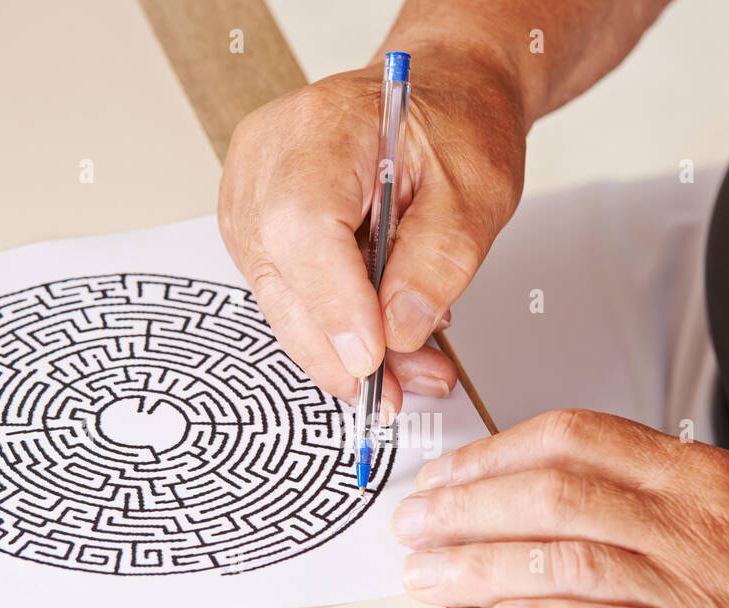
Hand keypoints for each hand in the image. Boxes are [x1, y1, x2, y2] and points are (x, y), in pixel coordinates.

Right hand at [218, 49, 527, 408]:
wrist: (438, 93)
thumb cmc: (454, 123)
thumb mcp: (477, 190)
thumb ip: (438, 262)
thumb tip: (398, 331)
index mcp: (321, 127)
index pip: (302, 226)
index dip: (333, 303)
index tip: (372, 359)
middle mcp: (268, 157)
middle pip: (281, 273)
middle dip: (339, 347)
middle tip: (395, 392)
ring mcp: (251, 193)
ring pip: (279, 297)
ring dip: (339, 348)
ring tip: (406, 371)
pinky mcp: (256, 226)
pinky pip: (284, 293)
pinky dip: (331, 327)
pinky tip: (378, 342)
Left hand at [392, 409, 728, 607]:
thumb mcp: (727, 509)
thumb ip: (641, 497)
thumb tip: (539, 500)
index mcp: (692, 474)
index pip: (572, 437)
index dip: (491, 454)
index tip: (443, 477)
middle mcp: (690, 517)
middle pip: (553, 489)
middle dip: (466, 507)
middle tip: (414, 527)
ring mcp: (696, 583)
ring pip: (567, 554)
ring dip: (482, 565)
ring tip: (429, 578)